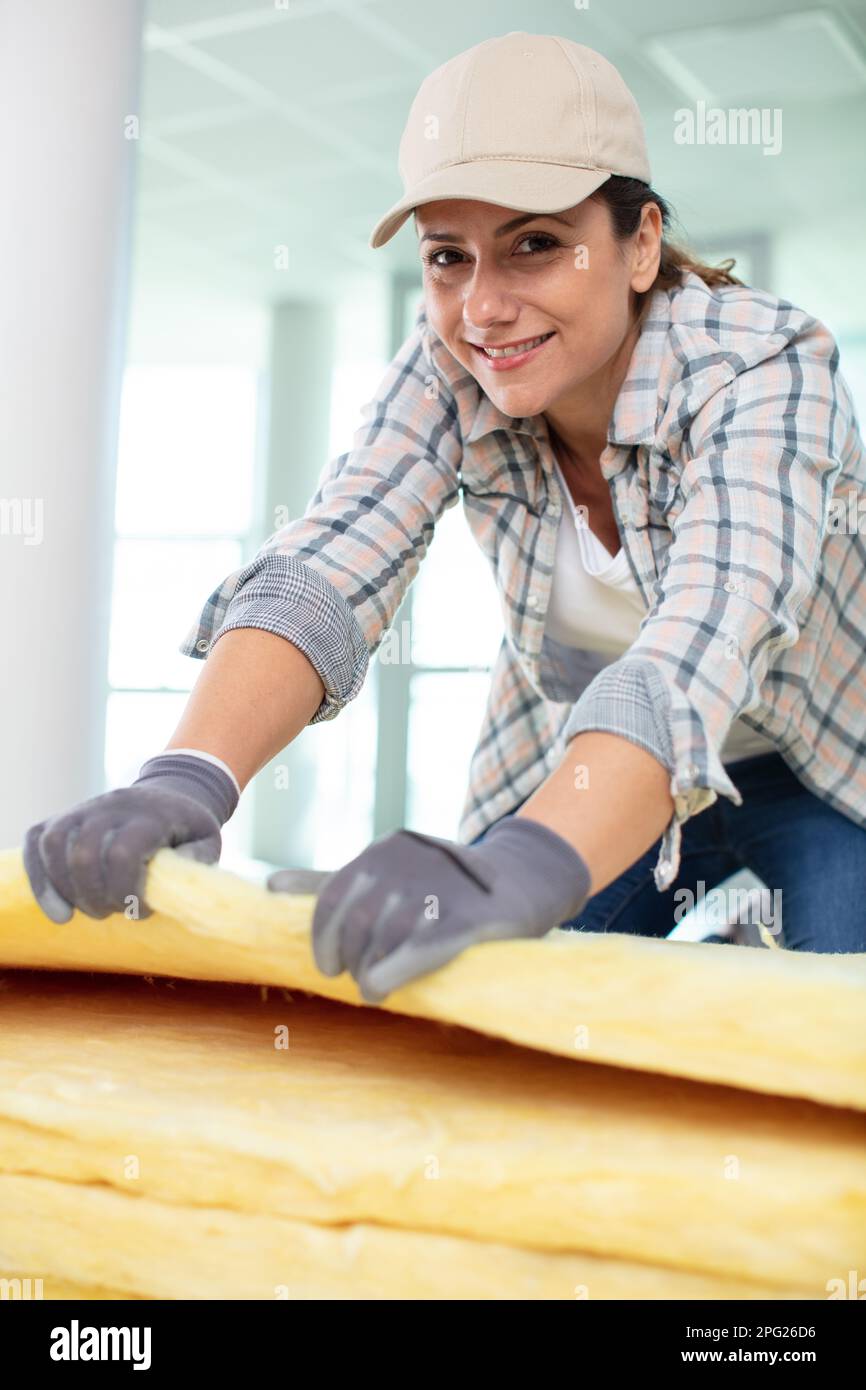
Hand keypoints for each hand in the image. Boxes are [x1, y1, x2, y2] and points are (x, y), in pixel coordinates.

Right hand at [23, 752, 238, 922]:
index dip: (126, 891)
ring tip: (88, 911)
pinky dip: (41, 879)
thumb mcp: (207, 840)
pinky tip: (58, 911)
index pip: (122, 854)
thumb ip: (197, 861)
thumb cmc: (187, 827)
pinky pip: (38, 842)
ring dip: (66, 889)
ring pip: (55, 845)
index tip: (140, 910)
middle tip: (113, 912)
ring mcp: (85, 809)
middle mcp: (112, 806)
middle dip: (96, 896)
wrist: (170, 794)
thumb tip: (173, 884)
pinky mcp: (64, 817)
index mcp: (149, 814)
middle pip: (84, 854)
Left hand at [267, 817, 590, 1002]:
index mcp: (384, 851)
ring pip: (386, 938)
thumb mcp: (385, 873)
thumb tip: (269, 887)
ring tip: (375, 989)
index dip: (323, 937)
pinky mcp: (470, 917)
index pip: (333, 897)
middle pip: (358, 922)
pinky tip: (381, 990)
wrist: (520, 881)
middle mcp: (408, 863)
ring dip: (371, 972)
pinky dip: (395, 971)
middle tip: (358, 981)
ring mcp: (440, 887)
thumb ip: (329, 882)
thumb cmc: (442, 884)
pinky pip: (423, 947)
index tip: (327, 966)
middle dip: (351, 958)